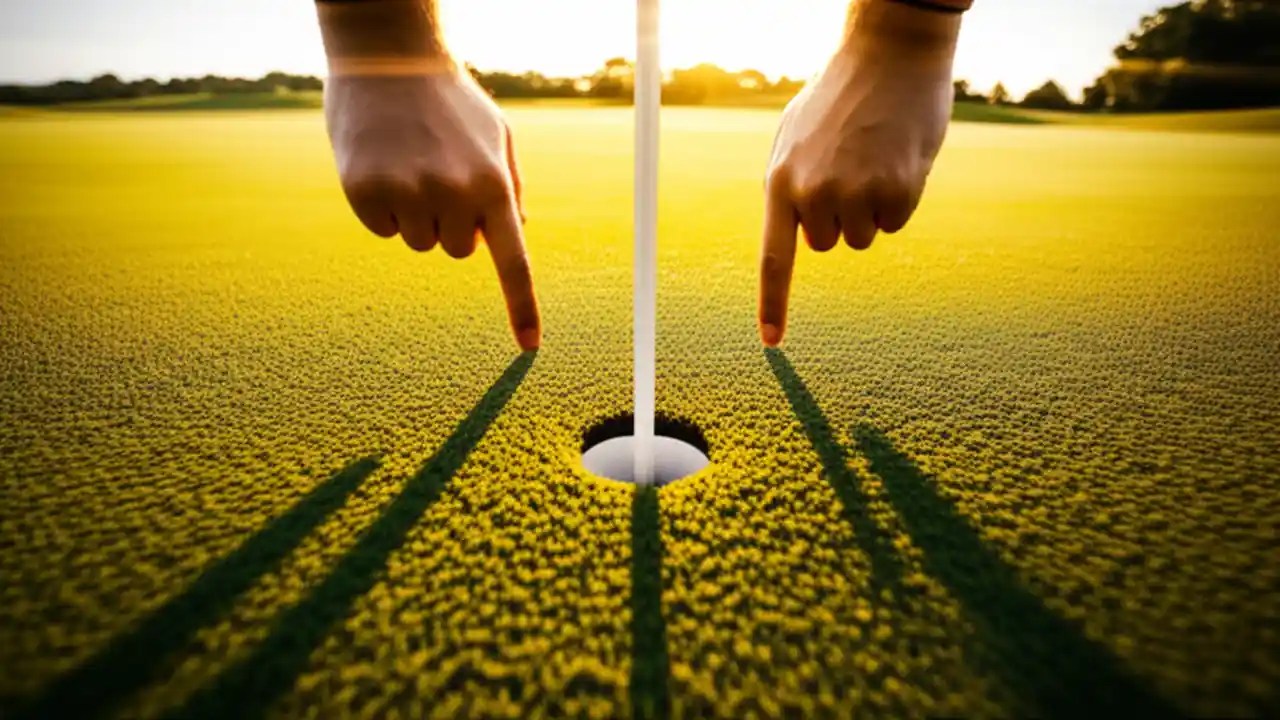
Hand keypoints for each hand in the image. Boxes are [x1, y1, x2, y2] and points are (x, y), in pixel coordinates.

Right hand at [324, 67, 539, 350]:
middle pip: (458, 251)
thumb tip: (515, 235)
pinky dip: (381, 205)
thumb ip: (509, 187)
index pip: (513, 261)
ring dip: (415, 214)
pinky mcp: (364, 191)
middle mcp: (453, 194)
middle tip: (439, 172)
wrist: (389, 56)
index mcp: (494, 184)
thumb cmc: (449, 99)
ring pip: (418, 242)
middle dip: (452, 223)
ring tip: (410, 162)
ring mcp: (406, 194)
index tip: (529, 346)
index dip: (522, 306)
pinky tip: (382, 163)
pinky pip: (381, 228)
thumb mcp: (497, 136)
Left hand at [758, 1, 960, 345]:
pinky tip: (897, 157)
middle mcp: (813, 194)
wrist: (889, 53)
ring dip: (872, 206)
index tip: (772, 341)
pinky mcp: (897, 190)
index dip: (774, 302)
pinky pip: (897, 221)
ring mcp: (855, 193)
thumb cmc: (842, 94)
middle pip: (829, 244)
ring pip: (865, 235)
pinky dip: (902, 197)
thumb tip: (799, 225)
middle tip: (851, 167)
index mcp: (781, 181)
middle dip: (841, 217)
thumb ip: (792, 183)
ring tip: (873, 156)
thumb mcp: (798, 137)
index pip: (774, 257)